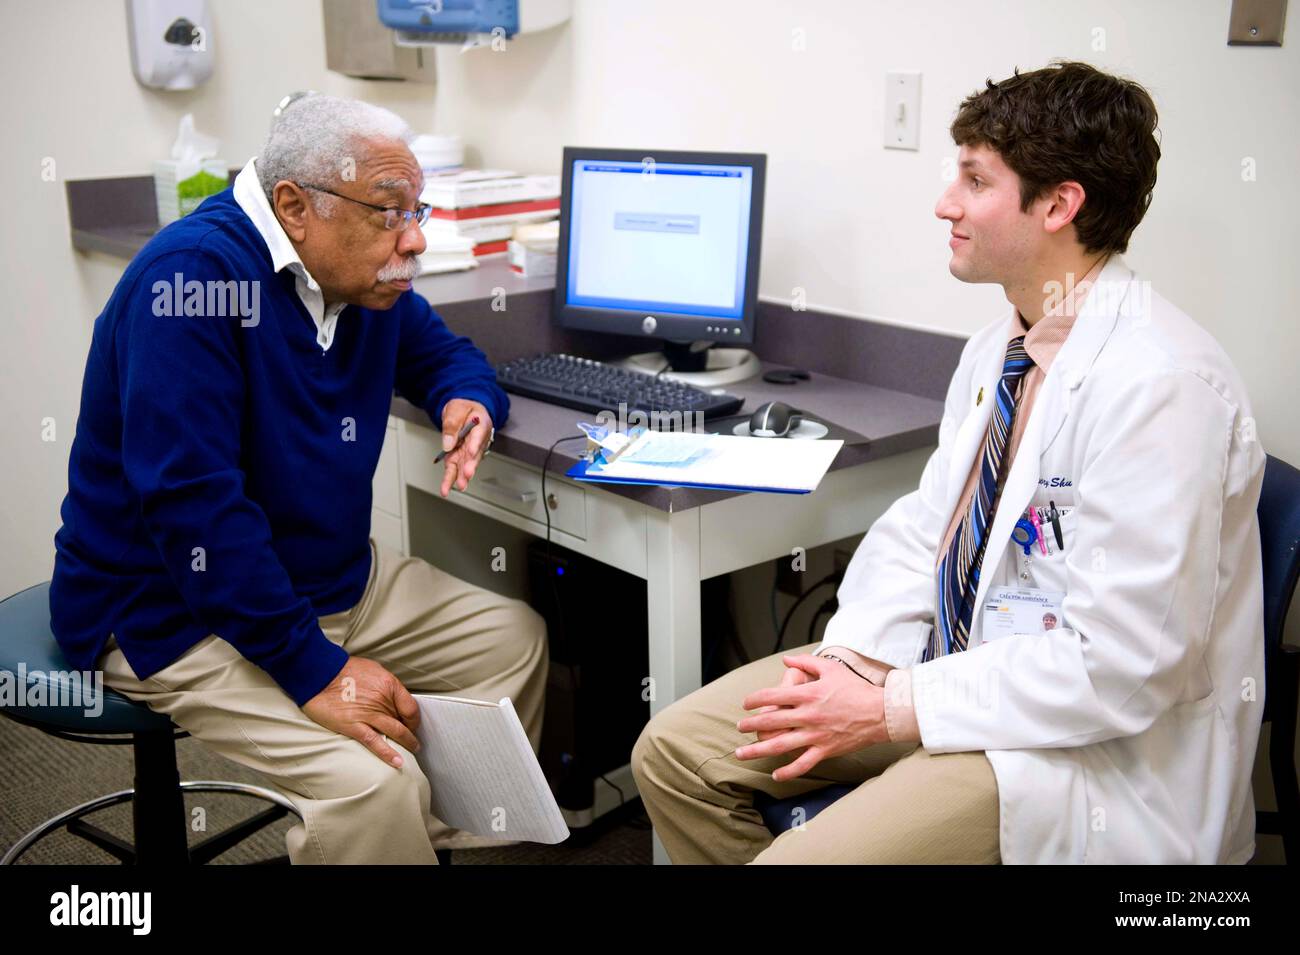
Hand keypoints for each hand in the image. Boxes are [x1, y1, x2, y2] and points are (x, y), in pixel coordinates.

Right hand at [302, 657, 420, 766]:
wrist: (319, 673)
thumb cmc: (344, 669)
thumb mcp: (373, 669)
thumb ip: (386, 685)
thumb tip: (393, 698)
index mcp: (388, 685)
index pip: (411, 707)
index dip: (414, 719)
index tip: (413, 724)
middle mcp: (382, 700)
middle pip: (404, 721)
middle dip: (411, 732)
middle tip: (414, 740)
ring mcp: (369, 714)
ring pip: (395, 732)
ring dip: (407, 743)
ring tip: (412, 750)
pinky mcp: (354, 726)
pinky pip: (375, 742)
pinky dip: (388, 753)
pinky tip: (397, 762)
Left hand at [438, 399, 492, 496]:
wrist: (464, 412)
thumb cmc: (464, 409)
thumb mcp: (456, 408)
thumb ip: (452, 424)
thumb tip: (448, 443)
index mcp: (481, 424)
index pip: (478, 435)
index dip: (475, 444)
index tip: (472, 452)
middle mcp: (477, 441)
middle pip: (474, 455)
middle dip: (470, 465)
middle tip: (467, 474)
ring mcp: (468, 451)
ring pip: (465, 465)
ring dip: (462, 476)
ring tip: (460, 485)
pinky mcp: (458, 457)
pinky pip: (454, 469)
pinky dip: (449, 480)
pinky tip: (446, 489)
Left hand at [735, 653, 888, 781]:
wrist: (880, 712)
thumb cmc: (855, 688)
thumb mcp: (830, 669)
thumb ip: (806, 663)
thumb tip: (785, 661)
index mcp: (807, 695)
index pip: (772, 697)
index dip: (754, 700)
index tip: (745, 704)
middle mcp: (807, 715)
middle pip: (770, 722)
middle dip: (750, 725)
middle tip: (739, 727)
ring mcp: (815, 735)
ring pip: (780, 745)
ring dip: (757, 750)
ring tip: (741, 753)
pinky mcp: (825, 750)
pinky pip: (803, 764)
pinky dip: (788, 771)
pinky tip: (776, 774)